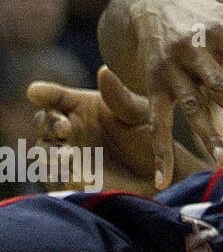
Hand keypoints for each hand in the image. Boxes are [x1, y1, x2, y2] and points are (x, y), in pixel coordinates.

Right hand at [28, 67, 164, 196]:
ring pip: (42, 151)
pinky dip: (58, 176)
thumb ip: (120, 96)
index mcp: (81, 107)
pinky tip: (74, 176)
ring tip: (69, 155)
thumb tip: (104, 70)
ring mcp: (65, 155)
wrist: (158, 173)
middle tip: (65, 129)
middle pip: (42, 122)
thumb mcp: (139, 114)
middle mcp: (68, 129)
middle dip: (48, 124)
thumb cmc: (148, 137)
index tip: (35, 91)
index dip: (44, 93)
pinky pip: (54, 179)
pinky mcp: (68, 181)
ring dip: (50, 153)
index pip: (56, 97)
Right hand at [118, 0, 222, 186]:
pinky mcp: (152, 86)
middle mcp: (196, 52)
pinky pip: (155, 122)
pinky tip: (162, 180)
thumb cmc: (212, 19)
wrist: (156, 0)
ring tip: (222, 159)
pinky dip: (158, 152)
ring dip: (205, 133)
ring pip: (189, 105)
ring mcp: (172, 70)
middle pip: (220, 85)